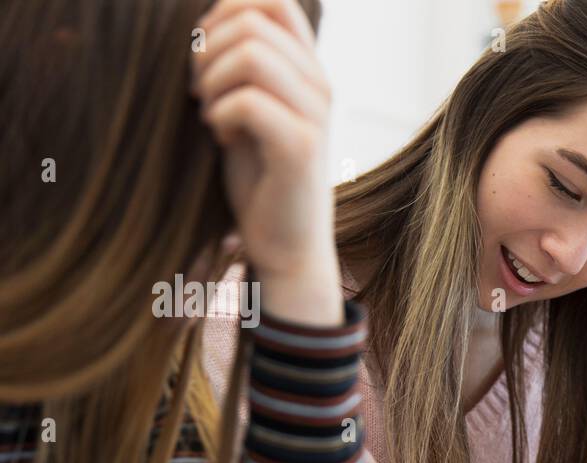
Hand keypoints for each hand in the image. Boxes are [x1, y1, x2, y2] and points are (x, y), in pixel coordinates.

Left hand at [191, 0, 341, 325]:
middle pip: (252, 20)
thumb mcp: (246, 109)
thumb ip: (239, 65)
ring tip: (211, 113)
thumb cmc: (259, 179)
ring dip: (211, 80)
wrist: (286, 247)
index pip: (273, 1)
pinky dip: (219, 115)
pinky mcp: (302, 148)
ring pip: (249, 53)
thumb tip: (201, 24)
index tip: (204, 56)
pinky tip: (222, 138)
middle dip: (206, 49)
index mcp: (308, 71)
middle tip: (200, 92)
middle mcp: (320, 86)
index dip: (224, 12)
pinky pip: (247, 101)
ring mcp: (316, 116)